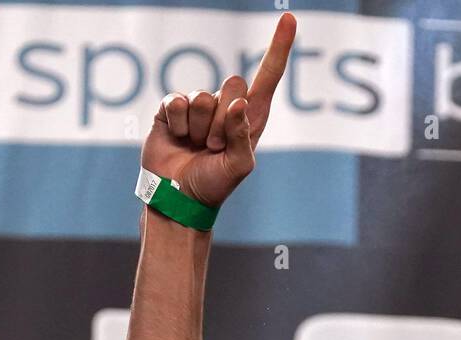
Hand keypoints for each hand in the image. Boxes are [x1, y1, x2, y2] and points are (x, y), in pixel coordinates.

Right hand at [139, 11, 295, 208]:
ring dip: (199, 128)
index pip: (267, 77)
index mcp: (249, 118)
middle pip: (233, 84)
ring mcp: (198, 106)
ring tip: (195, 147)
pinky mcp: (171, 108)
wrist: (178, 199)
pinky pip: (177, 101)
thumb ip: (242, 137)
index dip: (278, 48)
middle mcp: (225, 107)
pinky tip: (177, 138)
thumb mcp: (238, 167)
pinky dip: (177, 124)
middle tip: (214, 147)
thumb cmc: (214, 186)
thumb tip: (237, 103)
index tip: (289, 18)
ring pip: (203, 97)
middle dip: (224, 122)